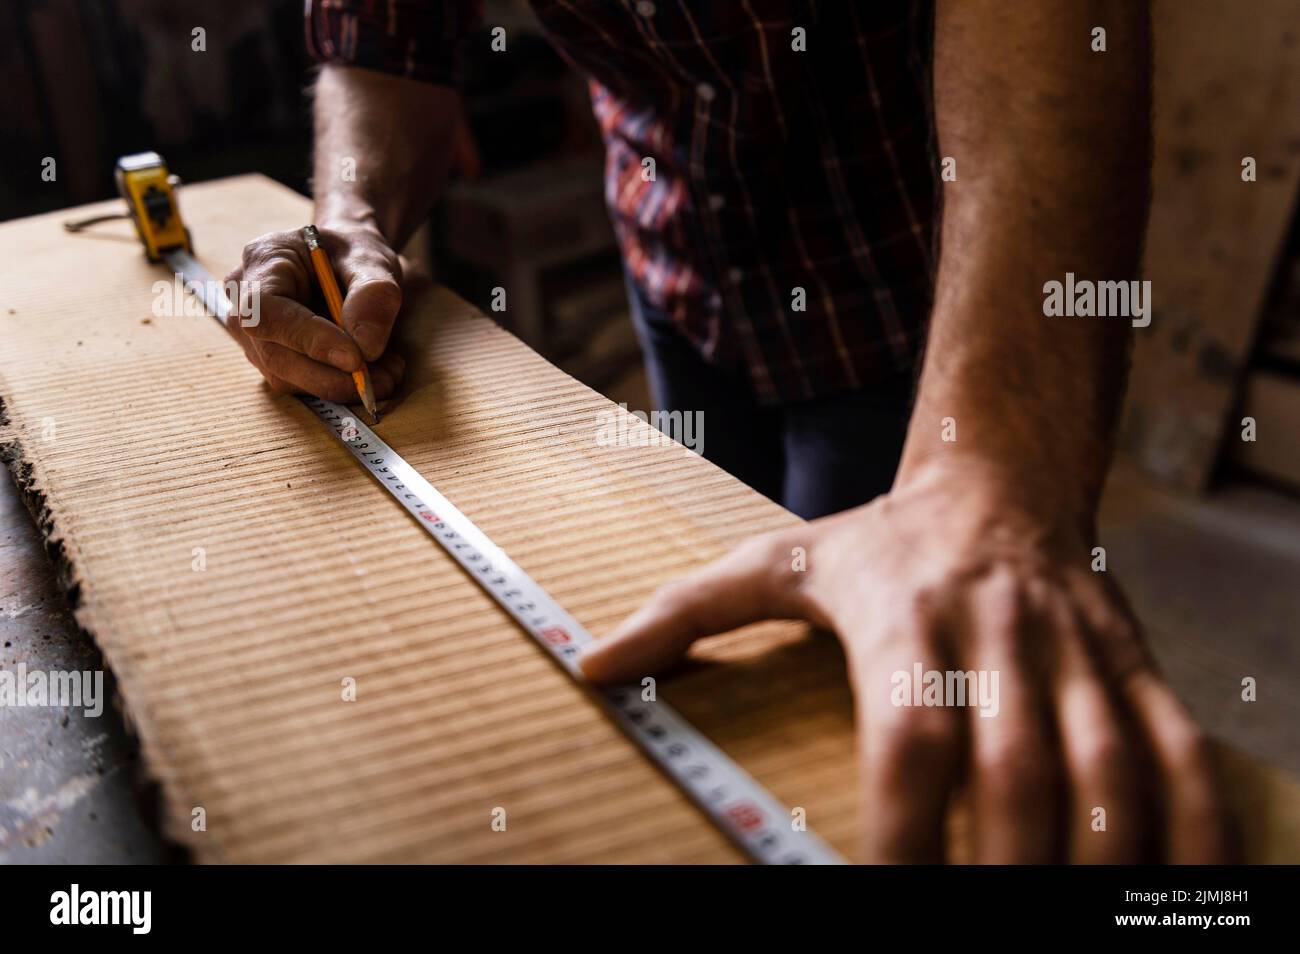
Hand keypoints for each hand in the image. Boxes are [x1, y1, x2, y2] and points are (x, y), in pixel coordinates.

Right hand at [225, 223, 405, 400]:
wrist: (345, 261)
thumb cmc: (353, 253)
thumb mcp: (372, 258)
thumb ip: (373, 293)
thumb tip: (367, 347)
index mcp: (264, 259)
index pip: (264, 310)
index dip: (307, 338)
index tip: (355, 358)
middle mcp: (244, 300)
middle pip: (273, 354)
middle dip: (332, 376)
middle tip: (386, 378)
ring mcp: (253, 335)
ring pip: (287, 378)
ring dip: (341, 384)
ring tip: (388, 371)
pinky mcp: (272, 359)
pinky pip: (300, 384)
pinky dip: (339, 385)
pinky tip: (372, 371)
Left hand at [579, 458, 1230, 862]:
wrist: (996, 478)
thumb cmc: (876, 542)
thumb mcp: (776, 563)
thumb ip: (683, 614)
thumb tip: (591, 664)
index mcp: (905, 617)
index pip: (912, 732)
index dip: (906, 820)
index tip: (888, 890)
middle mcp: (997, 635)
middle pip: (1015, 762)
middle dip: (1007, 859)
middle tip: (984, 921)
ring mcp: (1074, 652)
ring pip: (1107, 763)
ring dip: (1100, 853)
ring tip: (1075, 920)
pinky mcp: (1130, 663)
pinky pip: (1177, 748)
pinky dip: (1191, 822)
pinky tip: (1180, 883)